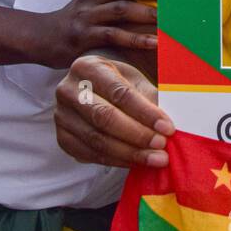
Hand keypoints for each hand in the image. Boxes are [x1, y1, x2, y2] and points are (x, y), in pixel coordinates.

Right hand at [39, 0, 158, 67]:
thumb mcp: (91, 1)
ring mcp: (88, 17)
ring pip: (121, 10)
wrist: (39, 37)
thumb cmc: (75, 20)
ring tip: (170, 20)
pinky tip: (154, 42)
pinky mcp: (85, 38)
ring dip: (148, 14)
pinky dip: (135, 39)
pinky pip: (113, 36)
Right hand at [55, 53, 173, 167]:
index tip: (168, 127)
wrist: (93, 91)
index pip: (119, 93)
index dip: (145, 112)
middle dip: (137, 135)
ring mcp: (61, 116)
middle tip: (162, 146)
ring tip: (156, 159)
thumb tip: (169, 120)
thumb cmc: (118, 83)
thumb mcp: (134, 80)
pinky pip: (90, 154)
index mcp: (88, 67)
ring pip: (97, 140)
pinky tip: (137, 162)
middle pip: (105, 118)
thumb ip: (149, 97)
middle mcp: (68, 90)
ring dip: (130, 153)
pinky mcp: (62, 138)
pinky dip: (116, 161)